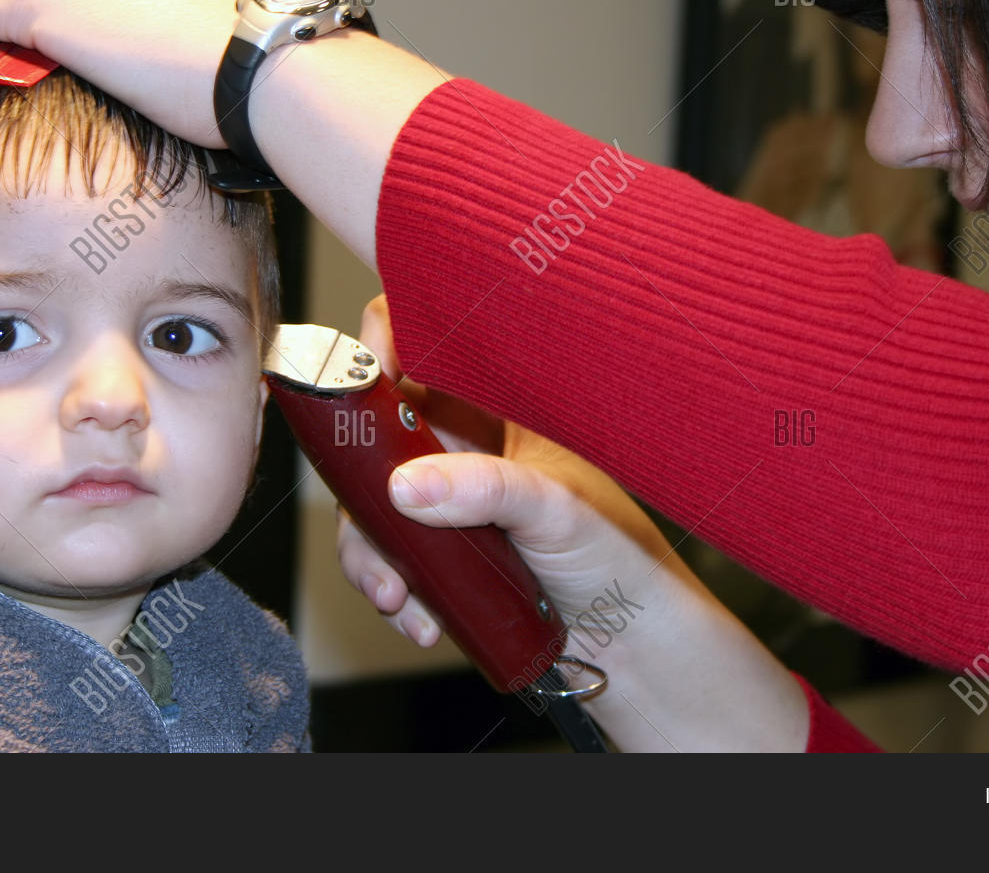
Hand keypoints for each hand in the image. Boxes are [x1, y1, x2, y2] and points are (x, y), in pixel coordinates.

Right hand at [338, 296, 811, 750]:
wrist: (630, 642)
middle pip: (375, 430)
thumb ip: (487, 489)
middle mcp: (462, 443)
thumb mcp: (556, 510)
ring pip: (369, 502)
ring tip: (394, 594)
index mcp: (494, 404)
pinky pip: (386, 559)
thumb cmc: (618, 553)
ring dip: (368, 551)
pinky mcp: (437, 553)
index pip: (424, 345)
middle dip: (358, 481)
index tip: (363, 384)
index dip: (382, 346)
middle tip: (367, 521)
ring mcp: (445, 498)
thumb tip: (406, 484)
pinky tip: (421, 619)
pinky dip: (389, 588)